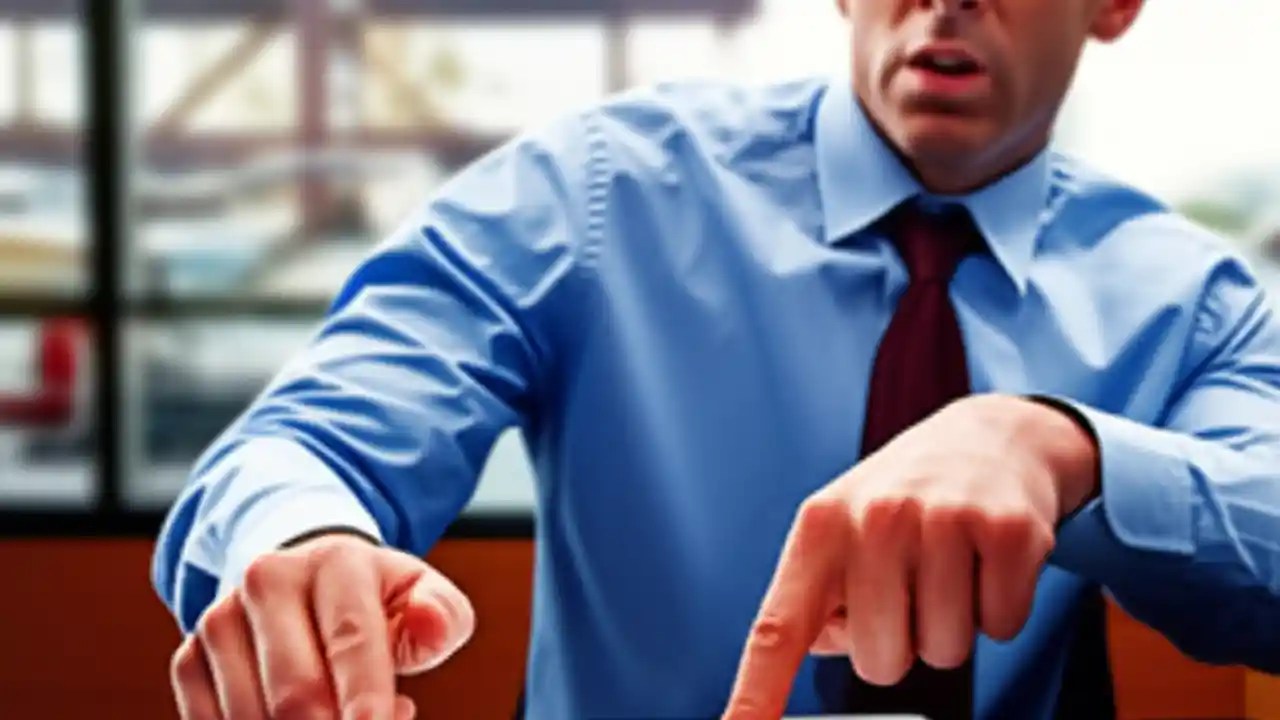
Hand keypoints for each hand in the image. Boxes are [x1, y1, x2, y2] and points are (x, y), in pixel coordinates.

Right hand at [169, 533, 475, 719]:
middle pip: (295, 694)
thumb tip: (433, 625)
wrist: (306, 581)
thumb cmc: (376, 600)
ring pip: (252, 718)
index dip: (365, 700)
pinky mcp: (190, 656)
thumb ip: (441, 614)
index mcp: (334, 562)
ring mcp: (220, 618)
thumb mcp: (421, 595)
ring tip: (344, 714)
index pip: (351, 640)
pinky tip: (300, 718)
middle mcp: (267, 580)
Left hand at [722, 394, 1097, 718]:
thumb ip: (820, 602)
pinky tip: (985, 562)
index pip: (780, 627)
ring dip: (950, 627)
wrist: (988, 438)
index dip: (756, 691)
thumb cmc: (901, 502)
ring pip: (943, 652)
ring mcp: (943, 521)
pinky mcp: (1007, 531)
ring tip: (948, 568)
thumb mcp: (841, 533)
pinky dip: (999, 610)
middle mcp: (876, 520)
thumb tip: (827, 648)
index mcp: (820, 528)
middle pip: (879, 663)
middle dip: (899, 641)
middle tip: (910, 587)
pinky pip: (1001, 628)